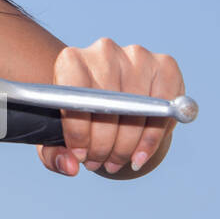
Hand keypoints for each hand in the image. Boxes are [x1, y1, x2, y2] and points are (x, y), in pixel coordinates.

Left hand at [36, 38, 183, 177]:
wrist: (102, 87)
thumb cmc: (76, 112)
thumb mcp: (55, 131)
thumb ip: (53, 153)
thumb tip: (71, 167)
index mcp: (71, 61)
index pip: (77, 98)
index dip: (80, 132)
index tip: (81, 156)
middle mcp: (104, 52)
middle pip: (110, 106)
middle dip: (105, 146)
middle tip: (100, 164)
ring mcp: (137, 56)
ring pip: (139, 111)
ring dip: (129, 146)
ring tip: (118, 161)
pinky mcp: (165, 65)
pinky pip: (166, 107)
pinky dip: (155, 136)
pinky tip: (141, 152)